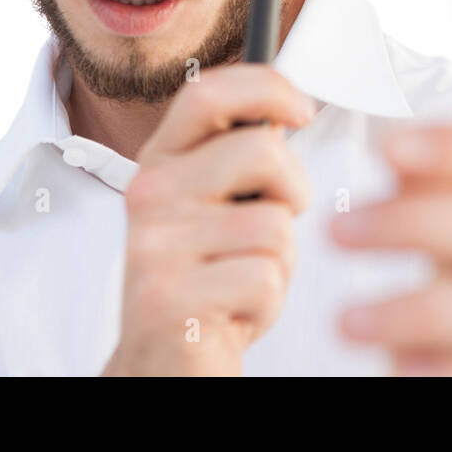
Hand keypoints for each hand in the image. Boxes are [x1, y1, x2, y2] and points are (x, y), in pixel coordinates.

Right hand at [100, 64, 314, 375]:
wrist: (165, 363)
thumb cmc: (209, 278)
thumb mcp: (219, 206)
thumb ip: (241, 158)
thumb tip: (286, 110)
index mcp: (161, 161)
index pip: (206, 92)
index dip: (265, 88)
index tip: (302, 111)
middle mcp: (149, 193)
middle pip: (261, 151)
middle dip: (294, 191)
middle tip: (274, 227)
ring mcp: (153, 245)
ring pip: (273, 225)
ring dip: (281, 262)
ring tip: (245, 280)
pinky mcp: (167, 297)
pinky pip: (264, 279)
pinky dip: (267, 304)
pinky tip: (235, 313)